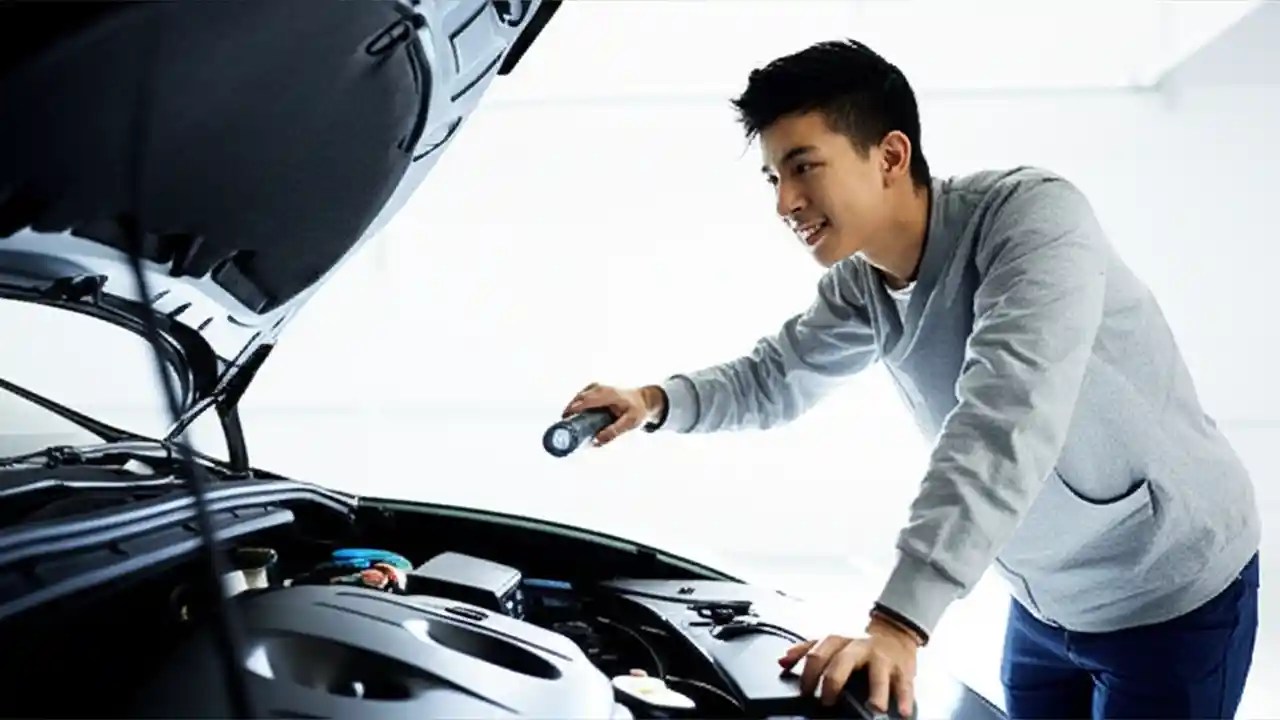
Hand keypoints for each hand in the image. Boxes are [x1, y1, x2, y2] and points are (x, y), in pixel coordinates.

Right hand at [561, 382, 664, 445]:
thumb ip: (614, 432)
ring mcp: (598, 386)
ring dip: (572, 407)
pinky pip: (582, 396)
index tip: (565, 418)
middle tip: (562, 425)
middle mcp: (601, 388)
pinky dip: (576, 404)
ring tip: (566, 422)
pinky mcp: (595, 388)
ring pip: (579, 396)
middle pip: (580, 397)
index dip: (574, 408)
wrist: (642, 399)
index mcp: (609, 395)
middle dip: (570, 410)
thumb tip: (596, 440)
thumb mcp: (630, 423)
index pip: (588, 400)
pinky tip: (573, 415)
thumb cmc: (637, 411)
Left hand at [778, 618, 918, 714]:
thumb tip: (782, 661)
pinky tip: (900, 711)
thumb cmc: (857, 644)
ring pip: (877, 673)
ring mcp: (881, 657)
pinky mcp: (902, 668)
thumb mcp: (830, 643)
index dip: (808, 674)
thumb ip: (806, 650)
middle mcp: (858, 646)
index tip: (804, 692)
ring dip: (876, 691)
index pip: (817, 653)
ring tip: (874, 707)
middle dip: (833, 682)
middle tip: (827, 701)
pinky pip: (904, 684)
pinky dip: (903, 698)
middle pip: (842, 662)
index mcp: (838, 641)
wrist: (894, 632)